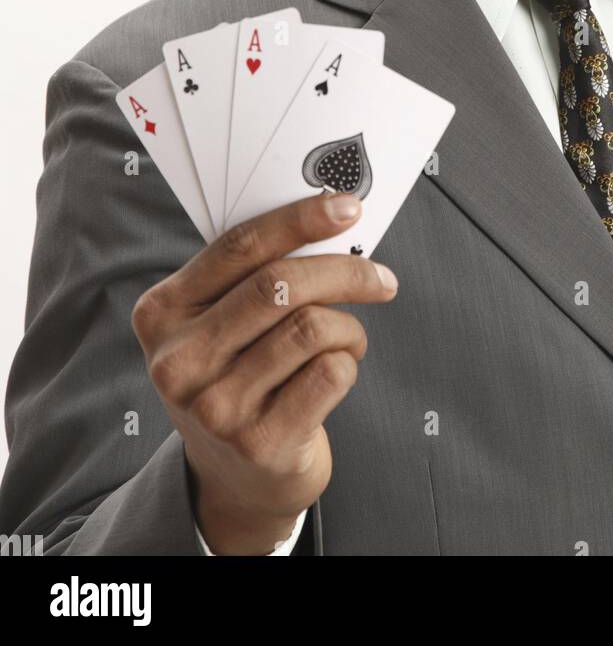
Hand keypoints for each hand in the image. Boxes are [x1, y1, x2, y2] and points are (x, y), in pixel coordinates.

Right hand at [131, 193, 397, 553]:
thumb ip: (254, 275)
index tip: (347, 205)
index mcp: (162, 312)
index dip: (300, 219)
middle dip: (343, 270)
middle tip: (379, 276)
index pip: (239, 247)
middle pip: (280, 285)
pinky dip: (348, 363)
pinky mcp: (258, 442)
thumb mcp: (219, 324)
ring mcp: (216, 406)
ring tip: (346, 339)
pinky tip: (334, 373)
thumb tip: (331, 220)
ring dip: (347, 327)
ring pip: (312, 328)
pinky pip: (330, 372)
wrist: (233, 477)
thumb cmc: (237, 375)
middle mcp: (180, 360)